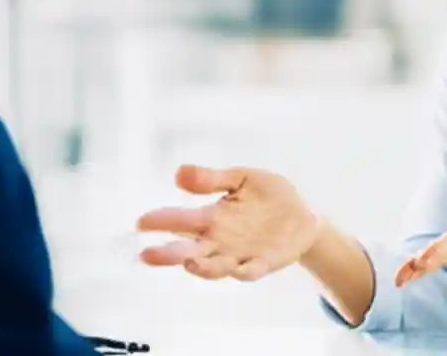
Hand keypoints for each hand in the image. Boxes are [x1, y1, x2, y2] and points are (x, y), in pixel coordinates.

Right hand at [136, 165, 320, 281]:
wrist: (304, 215)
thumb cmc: (269, 196)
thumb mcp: (241, 178)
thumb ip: (211, 178)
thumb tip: (178, 173)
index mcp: (213, 218)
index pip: (181, 221)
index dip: (161, 222)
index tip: (142, 222)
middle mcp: (221, 240)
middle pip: (189, 250)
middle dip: (168, 254)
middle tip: (147, 255)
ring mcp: (241, 254)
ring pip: (215, 266)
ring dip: (203, 267)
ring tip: (188, 263)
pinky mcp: (263, 263)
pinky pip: (251, 271)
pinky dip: (244, 271)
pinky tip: (237, 269)